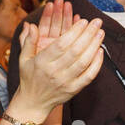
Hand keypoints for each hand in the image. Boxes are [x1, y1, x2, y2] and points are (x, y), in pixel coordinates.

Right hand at [10, 0, 104, 118]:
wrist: (33, 103)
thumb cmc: (29, 78)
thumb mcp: (24, 59)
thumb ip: (28, 41)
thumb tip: (31, 25)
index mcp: (42, 62)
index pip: (60, 44)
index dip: (74, 31)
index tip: (83, 21)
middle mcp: (54, 72)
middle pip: (75, 50)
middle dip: (88, 34)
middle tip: (96, 22)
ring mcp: (65, 81)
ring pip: (84, 62)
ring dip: (94, 45)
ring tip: (101, 33)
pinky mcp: (73, 90)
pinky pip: (89, 76)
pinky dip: (97, 63)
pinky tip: (100, 52)